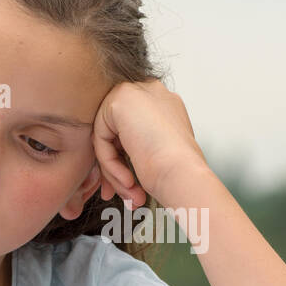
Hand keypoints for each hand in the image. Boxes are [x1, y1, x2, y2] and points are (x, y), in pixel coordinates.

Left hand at [92, 79, 206, 207]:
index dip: (125, 159)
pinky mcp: (119, 101)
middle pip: (116, 131)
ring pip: (107, 137)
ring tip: (131, 192)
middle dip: (116, 167)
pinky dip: (110, 165)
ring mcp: (135, 93)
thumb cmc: (179, 171)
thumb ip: (137, 144)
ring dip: (115, 171)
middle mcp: (150, 92)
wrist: (184, 174)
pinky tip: (129, 181)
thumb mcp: (158, 152)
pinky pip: (101, 138)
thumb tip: (114, 153)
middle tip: (125, 192)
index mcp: (163, 103)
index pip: (130, 128)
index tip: (129, 184)